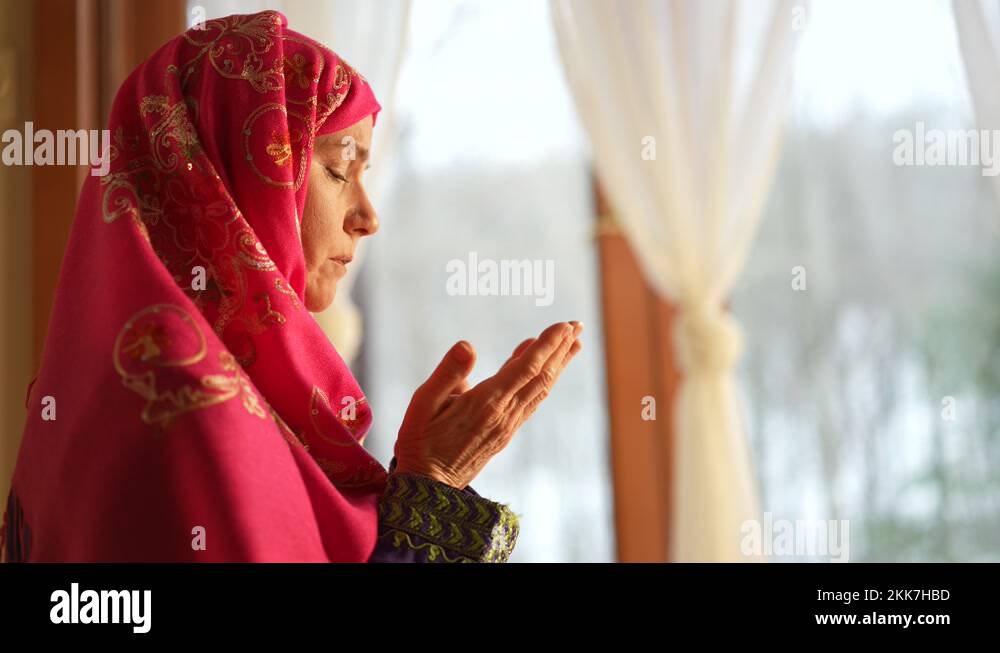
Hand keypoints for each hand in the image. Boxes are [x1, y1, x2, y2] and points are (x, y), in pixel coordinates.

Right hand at [392, 321, 583, 488]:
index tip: (564, 325)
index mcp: (486, 403)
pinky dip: (542, 381)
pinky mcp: (504, 433)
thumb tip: (468, 345)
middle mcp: (504, 415)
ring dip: (559, 365)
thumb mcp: (422, 403)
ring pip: (540, 390)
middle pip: (541, 377)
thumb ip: (447, 373)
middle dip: (561, 349)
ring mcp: (507, 426)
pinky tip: (544, 370)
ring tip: (574, 344)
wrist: (429, 488)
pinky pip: (530, 401)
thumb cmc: (419, 441)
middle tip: (578, 325)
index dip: (548, 345)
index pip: (526, 368)